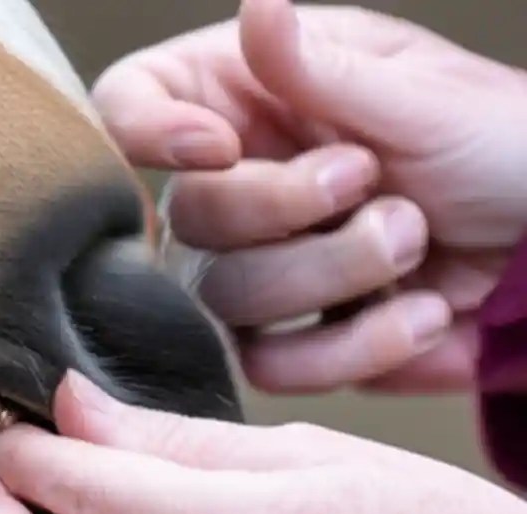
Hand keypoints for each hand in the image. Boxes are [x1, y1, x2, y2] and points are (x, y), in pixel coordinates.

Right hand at [93, 0, 526, 392]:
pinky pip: (275, 366)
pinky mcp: (294, 340)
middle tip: (371, 181)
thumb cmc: (504, 145)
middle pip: (183, 216)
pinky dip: (357, 348)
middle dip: (283, 208)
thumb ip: (321, 69)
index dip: (145, 129)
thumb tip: (253, 4)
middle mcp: (242, 178)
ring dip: (336, 273)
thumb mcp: (421, 96)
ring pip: (225, 298)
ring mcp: (261, 265)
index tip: (215, 147)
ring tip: (416, 237)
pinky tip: (424, 311)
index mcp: (254, 94)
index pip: (134, 100)